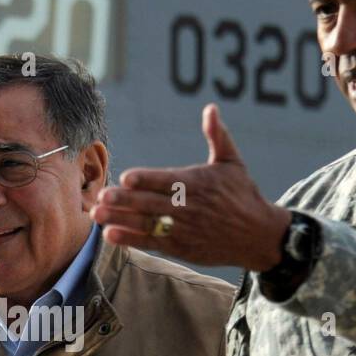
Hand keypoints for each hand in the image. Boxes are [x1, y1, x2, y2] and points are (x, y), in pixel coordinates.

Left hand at [89, 103, 290, 270]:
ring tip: (96, 217)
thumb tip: (210, 108)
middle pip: (152, 203)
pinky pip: (152, 243)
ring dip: (120, 221)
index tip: (125, 178)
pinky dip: (131, 240)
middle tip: (101, 197)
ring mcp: (184, 229)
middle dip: (125, 201)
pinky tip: (111, 235)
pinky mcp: (182, 247)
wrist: (259, 235)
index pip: (167, 181)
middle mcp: (189, 207)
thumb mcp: (233, 162)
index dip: (145, 180)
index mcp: (197, 183)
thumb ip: (218, 136)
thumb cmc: (243, 195)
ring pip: (147, 224)